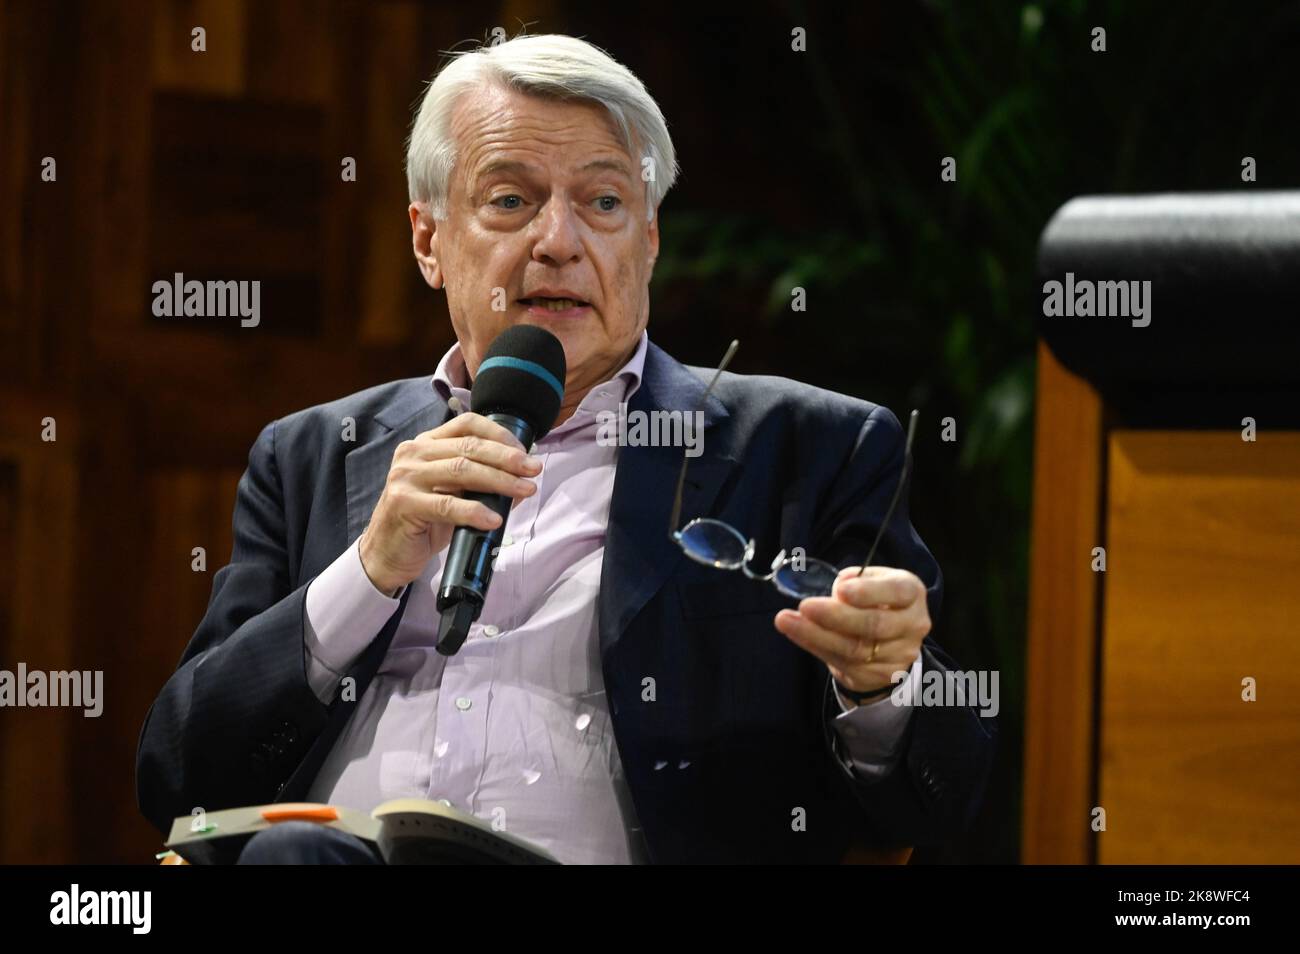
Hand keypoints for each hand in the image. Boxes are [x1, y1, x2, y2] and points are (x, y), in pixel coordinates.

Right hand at [358, 413, 541, 593]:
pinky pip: (447, 505)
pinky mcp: (403, 503)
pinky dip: (475, 511)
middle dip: (507, 458)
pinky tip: (494, 519)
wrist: (386, 554)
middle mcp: (413, 454)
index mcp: (425, 444)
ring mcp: (406, 477)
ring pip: (462, 471)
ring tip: (524, 490)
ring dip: (500, 481)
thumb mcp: (453, 495)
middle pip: (469, 447)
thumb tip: (521, 479)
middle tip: (533, 469)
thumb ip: (479, 482)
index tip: (525, 450)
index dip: (499, 434)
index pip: (467, 425)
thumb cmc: (422, 523)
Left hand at [773, 565, 928, 702]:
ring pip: (856, 649)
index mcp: (912, 593)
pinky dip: (815, 647)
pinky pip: (844, 663)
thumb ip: (856, 580)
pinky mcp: (881, 674)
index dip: (869, 592)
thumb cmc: (876, 599)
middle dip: (836, 616)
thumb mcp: (872, 580)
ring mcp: (900, 654)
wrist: (890, 639)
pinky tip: (796, 634)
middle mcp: (913, 625)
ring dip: (816, 635)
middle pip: (875, 625)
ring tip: (787, 621)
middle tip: (805, 606)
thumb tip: (838, 589)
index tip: (840, 590)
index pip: (897, 592)